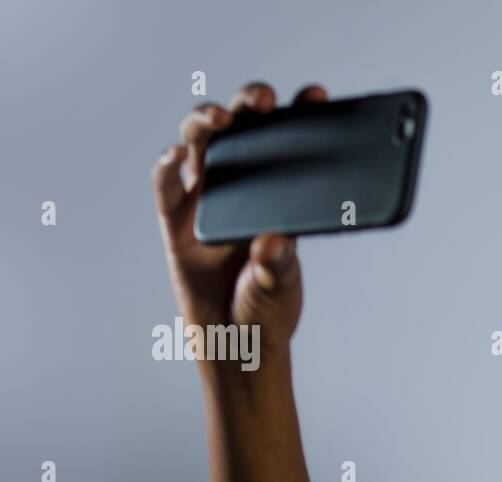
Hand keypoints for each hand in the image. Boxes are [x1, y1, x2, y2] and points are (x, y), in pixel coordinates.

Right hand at [151, 81, 327, 368]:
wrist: (236, 345)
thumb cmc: (267, 310)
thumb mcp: (282, 286)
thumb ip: (279, 265)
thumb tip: (272, 244)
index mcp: (279, 196)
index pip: (289, 145)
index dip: (300, 116)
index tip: (317, 98)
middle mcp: (242, 188)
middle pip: (240, 130)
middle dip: (248, 105)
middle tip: (261, 102)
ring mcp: (206, 199)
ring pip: (200, 143)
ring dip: (205, 122)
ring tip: (219, 120)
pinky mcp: (175, 220)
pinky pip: (165, 184)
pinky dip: (166, 166)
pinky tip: (177, 155)